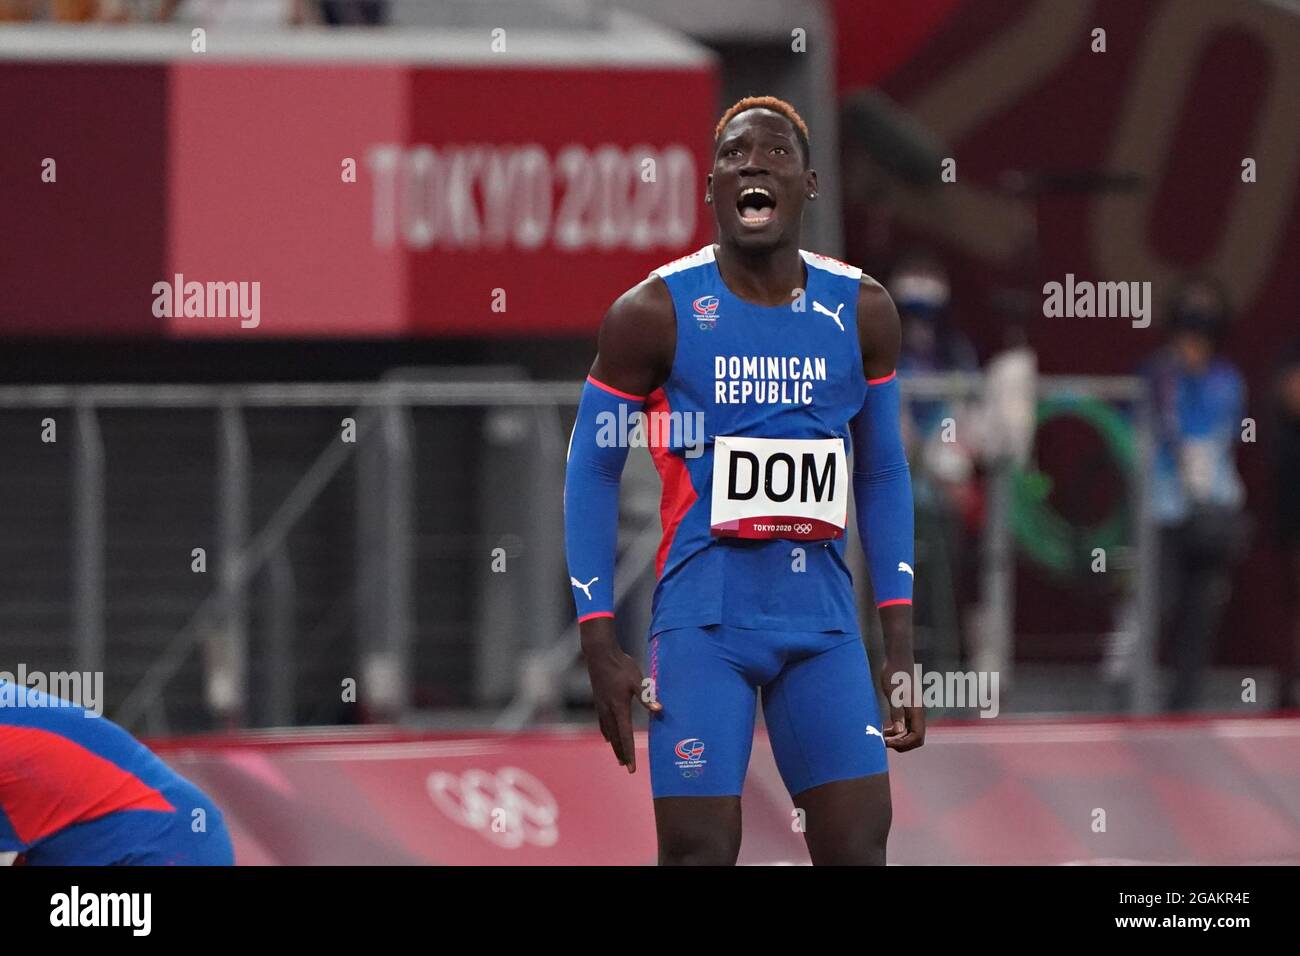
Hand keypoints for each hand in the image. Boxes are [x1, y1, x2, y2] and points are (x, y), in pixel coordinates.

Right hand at [581, 623, 661, 772]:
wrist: (599, 654)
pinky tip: (607, 737)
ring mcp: (601, 706)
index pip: (625, 736)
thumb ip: (647, 696)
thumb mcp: (637, 680)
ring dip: (614, 746)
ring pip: (608, 732)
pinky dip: (607, 733)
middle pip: (616, 738)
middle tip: (626, 767)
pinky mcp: (599, 701)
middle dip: (622, 753)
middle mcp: (608, 711)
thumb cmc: (620, 665)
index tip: (631, 768)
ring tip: (618, 757)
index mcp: (619, 708)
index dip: (629, 753)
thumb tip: (660, 709)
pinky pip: (603, 723)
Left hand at [879, 656, 925, 751]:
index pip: (917, 737)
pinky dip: (897, 730)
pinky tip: (885, 728)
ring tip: (882, 736)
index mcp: (917, 710)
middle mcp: (918, 712)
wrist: (897, 657)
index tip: (888, 741)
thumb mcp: (893, 693)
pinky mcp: (908, 706)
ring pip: (910, 732)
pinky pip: (906, 724)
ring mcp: (914, 710)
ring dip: (898, 738)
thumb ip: (897, 712)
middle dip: (901, 744)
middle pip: (915, 738)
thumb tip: (899, 731)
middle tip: (884, 742)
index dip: (904, 744)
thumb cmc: (894, 673)